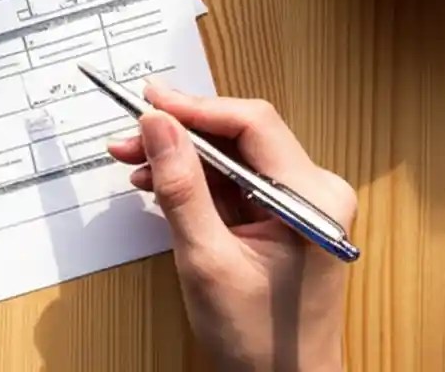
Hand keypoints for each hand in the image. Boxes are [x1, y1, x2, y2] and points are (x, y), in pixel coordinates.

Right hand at [108, 89, 356, 371]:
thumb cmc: (261, 340)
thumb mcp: (208, 260)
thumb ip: (181, 188)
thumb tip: (158, 126)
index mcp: (313, 198)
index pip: (252, 124)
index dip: (196, 108)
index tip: (149, 103)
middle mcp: (315, 191)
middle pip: (240, 135)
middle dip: (180, 132)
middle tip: (129, 136)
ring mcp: (298, 203)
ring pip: (232, 156)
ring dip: (182, 156)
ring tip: (133, 162)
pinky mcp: (280, 216)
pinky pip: (233, 181)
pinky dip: (194, 179)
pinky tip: (158, 183)